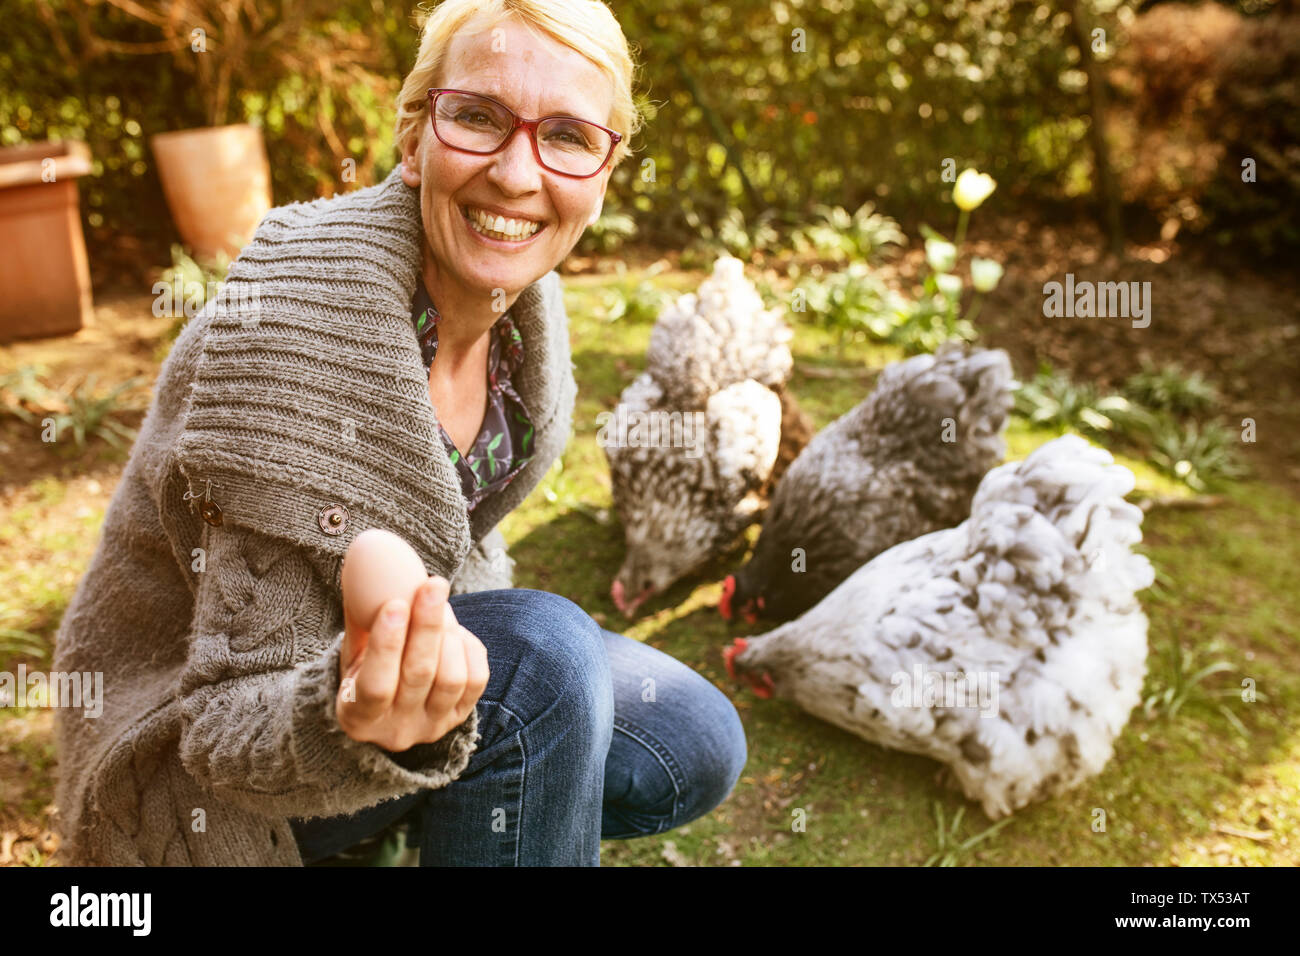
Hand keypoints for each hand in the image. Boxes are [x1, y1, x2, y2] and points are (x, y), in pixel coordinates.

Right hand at [336, 575, 488, 751]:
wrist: (389, 704)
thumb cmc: (364, 666)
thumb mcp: (353, 648)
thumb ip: (360, 613)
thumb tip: (367, 556)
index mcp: (358, 717)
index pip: (375, 685)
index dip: (386, 644)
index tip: (395, 603)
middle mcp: (397, 731)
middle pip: (418, 675)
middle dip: (428, 625)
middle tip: (434, 584)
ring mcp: (432, 727)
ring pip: (451, 678)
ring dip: (449, 633)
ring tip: (440, 605)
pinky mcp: (461, 718)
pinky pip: (476, 680)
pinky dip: (469, 648)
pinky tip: (455, 630)